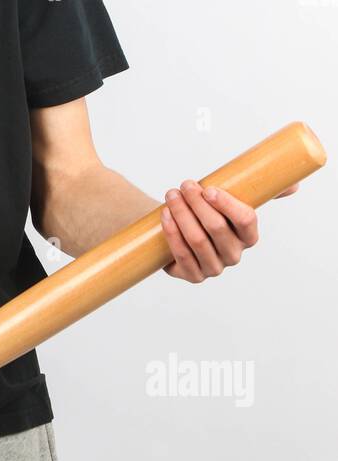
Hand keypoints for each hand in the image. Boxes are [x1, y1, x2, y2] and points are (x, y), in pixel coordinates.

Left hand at [160, 179, 298, 282]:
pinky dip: (172, 233)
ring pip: (197, 240)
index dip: (227, 205)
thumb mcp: (235, 200)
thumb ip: (264, 192)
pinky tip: (166, 215)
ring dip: (182, 215)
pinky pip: (182, 255)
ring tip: (172, 195)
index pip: (246, 220)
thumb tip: (295, 185)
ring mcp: (213, 268)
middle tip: (184, 185)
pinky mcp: (193, 275)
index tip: (208, 188)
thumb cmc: (209, 211)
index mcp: (248, 236)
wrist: (181, 228)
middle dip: (197, 204)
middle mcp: (233, 255)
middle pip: (216, 229)